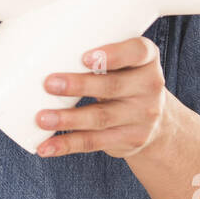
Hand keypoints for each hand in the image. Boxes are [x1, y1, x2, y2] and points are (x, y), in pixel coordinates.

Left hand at [35, 37, 170, 158]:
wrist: (156, 123)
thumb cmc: (126, 81)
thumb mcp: (125, 64)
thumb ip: (99, 57)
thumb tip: (43, 54)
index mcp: (146, 60)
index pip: (138, 52)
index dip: (113, 55)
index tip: (85, 58)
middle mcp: (149, 87)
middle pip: (112, 86)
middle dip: (79, 85)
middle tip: (49, 83)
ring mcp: (141, 116)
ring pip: (100, 117)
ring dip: (68, 119)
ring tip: (42, 118)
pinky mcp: (128, 140)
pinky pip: (94, 142)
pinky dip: (67, 144)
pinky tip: (48, 146)